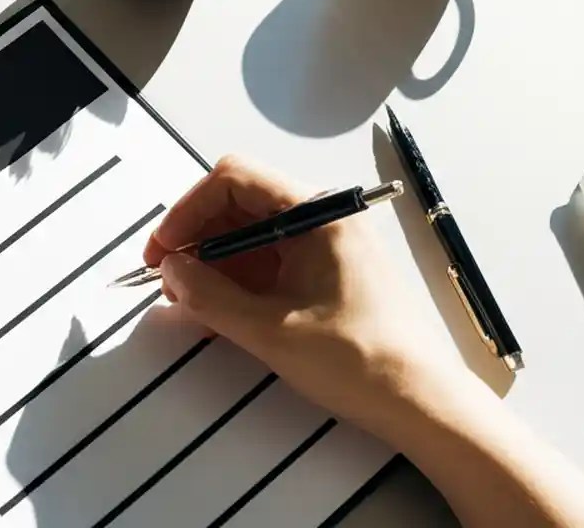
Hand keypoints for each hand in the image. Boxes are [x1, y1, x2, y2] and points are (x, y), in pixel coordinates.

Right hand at [144, 155, 465, 436]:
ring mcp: (324, 245)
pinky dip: (235, 279)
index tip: (163, 251)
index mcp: (317, 215)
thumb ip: (209, 295)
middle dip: (196, 237)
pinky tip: (216, 309)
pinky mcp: (324, 272)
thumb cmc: (358, 362)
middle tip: (167, 278)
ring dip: (212, 261)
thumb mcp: (269, 330)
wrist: (420, 403)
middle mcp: (322, 218)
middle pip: (239, 203)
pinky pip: (267, 259)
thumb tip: (170, 270)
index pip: (235, 180)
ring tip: (188, 300)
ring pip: (249, 233)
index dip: (188, 211)